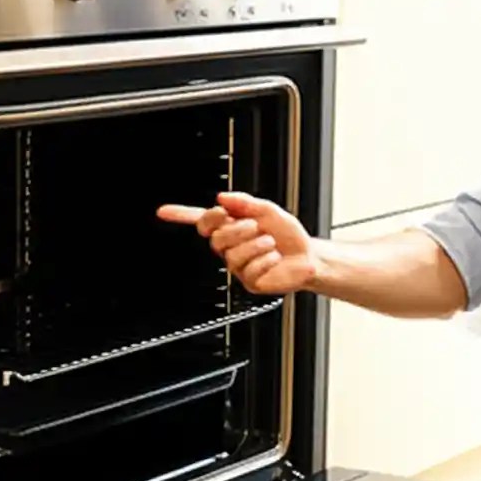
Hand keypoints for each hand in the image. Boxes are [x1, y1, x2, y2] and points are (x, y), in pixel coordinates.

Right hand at [157, 192, 317, 294]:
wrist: (309, 257)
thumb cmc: (288, 235)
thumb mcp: (269, 211)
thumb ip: (245, 202)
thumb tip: (222, 197)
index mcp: (231, 228)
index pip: (202, 221)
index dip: (183, 214)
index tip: (171, 211)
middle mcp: (231, 248)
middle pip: (217, 238)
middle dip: (238, 229)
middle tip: (257, 227)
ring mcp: (239, 267)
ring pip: (233, 255)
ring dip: (256, 245)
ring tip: (271, 244)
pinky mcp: (251, 282)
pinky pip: (251, 270)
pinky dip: (267, 261)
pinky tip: (274, 259)